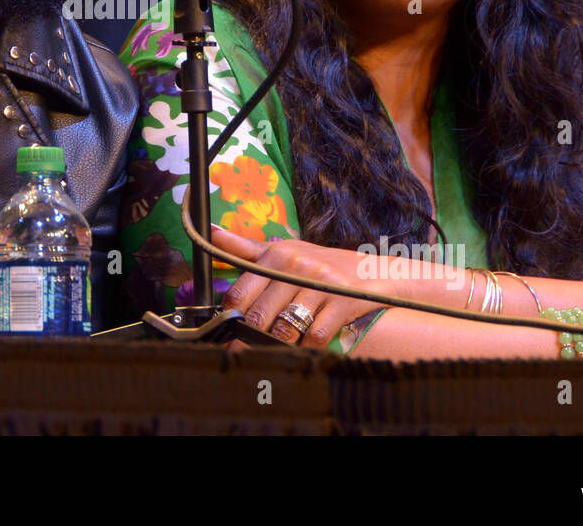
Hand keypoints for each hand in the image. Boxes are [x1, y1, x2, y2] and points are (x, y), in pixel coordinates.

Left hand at [212, 227, 382, 347]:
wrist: (374, 271)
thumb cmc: (320, 263)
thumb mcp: (282, 249)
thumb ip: (243, 247)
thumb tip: (209, 231)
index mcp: (275, 254)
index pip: (239, 294)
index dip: (229, 318)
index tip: (227, 332)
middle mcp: (295, 267)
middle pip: (258, 316)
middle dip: (248, 339)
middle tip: (242, 352)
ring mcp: (319, 285)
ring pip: (284, 329)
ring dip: (276, 346)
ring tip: (271, 352)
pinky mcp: (342, 303)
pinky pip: (313, 337)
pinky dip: (305, 348)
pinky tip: (303, 347)